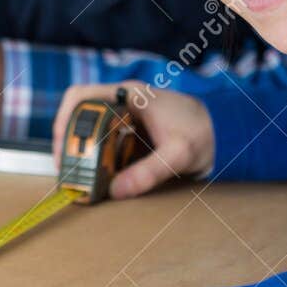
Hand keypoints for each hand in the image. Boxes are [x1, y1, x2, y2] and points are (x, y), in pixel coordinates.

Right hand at [52, 83, 214, 198]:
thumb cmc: (202, 131)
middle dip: (69, 141)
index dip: (65, 119)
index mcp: (129, 95)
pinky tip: (99, 177)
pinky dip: (97, 159)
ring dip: (81, 151)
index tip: (63, 147)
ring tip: (79, 176)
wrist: (222, 130)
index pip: (82, 96)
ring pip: (89, 130)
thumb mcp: (179, 153)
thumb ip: (149, 171)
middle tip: (67, 168)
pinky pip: (104, 143)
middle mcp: (122, 103)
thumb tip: (117, 190)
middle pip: (80, 115)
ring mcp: (125, 118)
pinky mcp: (129, 134)